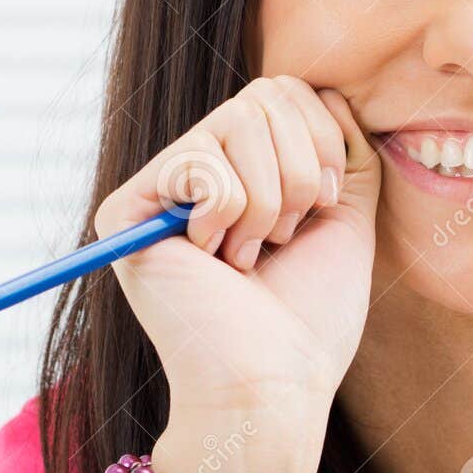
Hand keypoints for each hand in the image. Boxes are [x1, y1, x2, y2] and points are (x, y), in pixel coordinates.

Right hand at [94, 76, 380, 417]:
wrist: (275, 382)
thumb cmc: (311, 315)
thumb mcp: (345, 217)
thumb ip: (342, 150)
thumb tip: (327, 90)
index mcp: (246, 169)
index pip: (286, 90)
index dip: (323, 140)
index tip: (324, 206)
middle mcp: (198, 169)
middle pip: (265, 94)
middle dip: (300, 172)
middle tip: (282, 239)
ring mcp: (159, 187)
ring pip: (237, 121)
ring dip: (268, 201)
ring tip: (250, 256)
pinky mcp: (126, 209)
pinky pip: (201, 162)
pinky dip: (228, 215)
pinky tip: (213, 261)